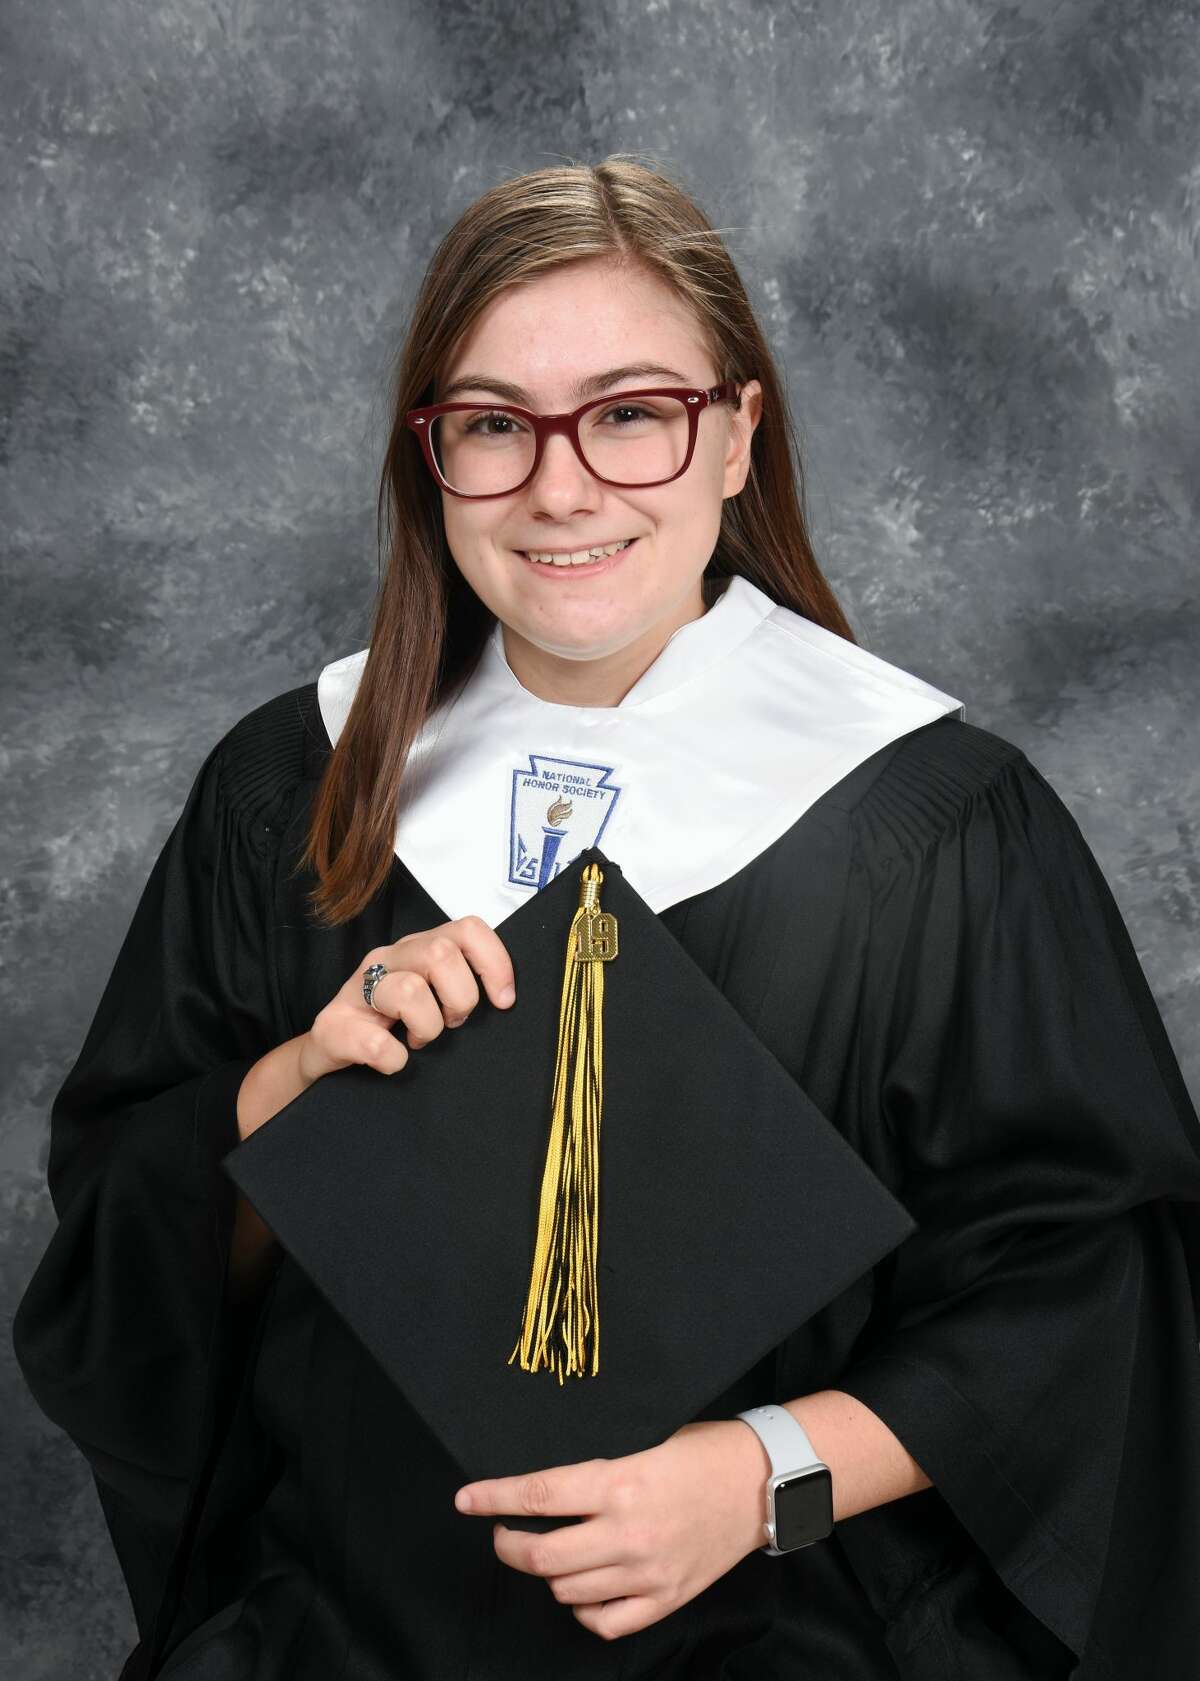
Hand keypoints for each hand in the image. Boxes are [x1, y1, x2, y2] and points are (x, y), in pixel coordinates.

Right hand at [297, 915, 517, 1085]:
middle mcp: (388, 958)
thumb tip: (508, 999)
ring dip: (427, 1027)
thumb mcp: (432, 998)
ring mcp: (356, 989)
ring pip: (409, 990)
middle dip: (459, 998)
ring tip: (419, 1040)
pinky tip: (393, 1061)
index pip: (468, 929)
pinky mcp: (332, 1026)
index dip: (494, 962)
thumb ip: (462, 985)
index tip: (504, 1001)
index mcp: (417, 949)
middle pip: (441, 953)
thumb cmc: (391, 1027)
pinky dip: (392, 1058)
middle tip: (452, 1023)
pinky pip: (375, 1042)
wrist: (327, 1055)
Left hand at [452, 1419, 766, 1640]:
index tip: (465, 1499)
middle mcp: (628, 1533)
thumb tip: (543, 1480)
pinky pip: (604, 1622)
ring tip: (549, 1551)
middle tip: (501, 1533)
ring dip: (547, 1573)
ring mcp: (647, 1573)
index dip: (493, 1498)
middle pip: (542, 1555)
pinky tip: (583, 1587)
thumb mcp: (645, 1439)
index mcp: (620, 1483)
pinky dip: (583, 1609)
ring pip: (567, 1590)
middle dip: (507, 1545)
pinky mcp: (665, 1598)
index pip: (538, 1495)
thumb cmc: (702, 1450)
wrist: (760, 1484)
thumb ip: (596, 1465)